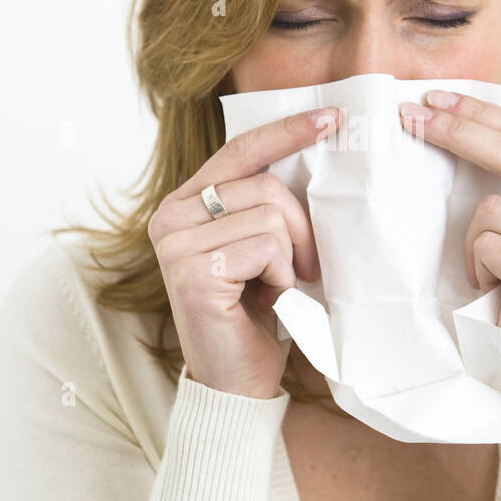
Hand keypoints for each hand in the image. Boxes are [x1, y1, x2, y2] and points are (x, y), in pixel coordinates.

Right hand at [148, 105, 342, 398]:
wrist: (237, 383)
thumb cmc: (256, 314)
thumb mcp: (263, 247)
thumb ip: (267, 204)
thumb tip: (318, 149)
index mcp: (185, 204)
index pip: (240, 149)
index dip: (286, 131)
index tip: (330, 118)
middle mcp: (170, 218)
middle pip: (265, 185)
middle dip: (301, 228)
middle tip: (304, 269)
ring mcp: (175, 245)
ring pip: (270, 216)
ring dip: (291, 258)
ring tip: (276, 289)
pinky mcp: (192, 272)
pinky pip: (266, 248)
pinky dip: (282, 277)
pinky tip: (266, 302)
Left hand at [398, 91, 500, 384]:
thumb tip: (459, 120)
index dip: (480, 111)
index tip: (434, 98)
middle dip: (455, 130)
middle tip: (410, 117)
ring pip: (491, 208)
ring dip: (472, 242)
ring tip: (488, 271)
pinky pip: (488, 245)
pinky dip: (476, 267)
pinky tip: (494, 290)